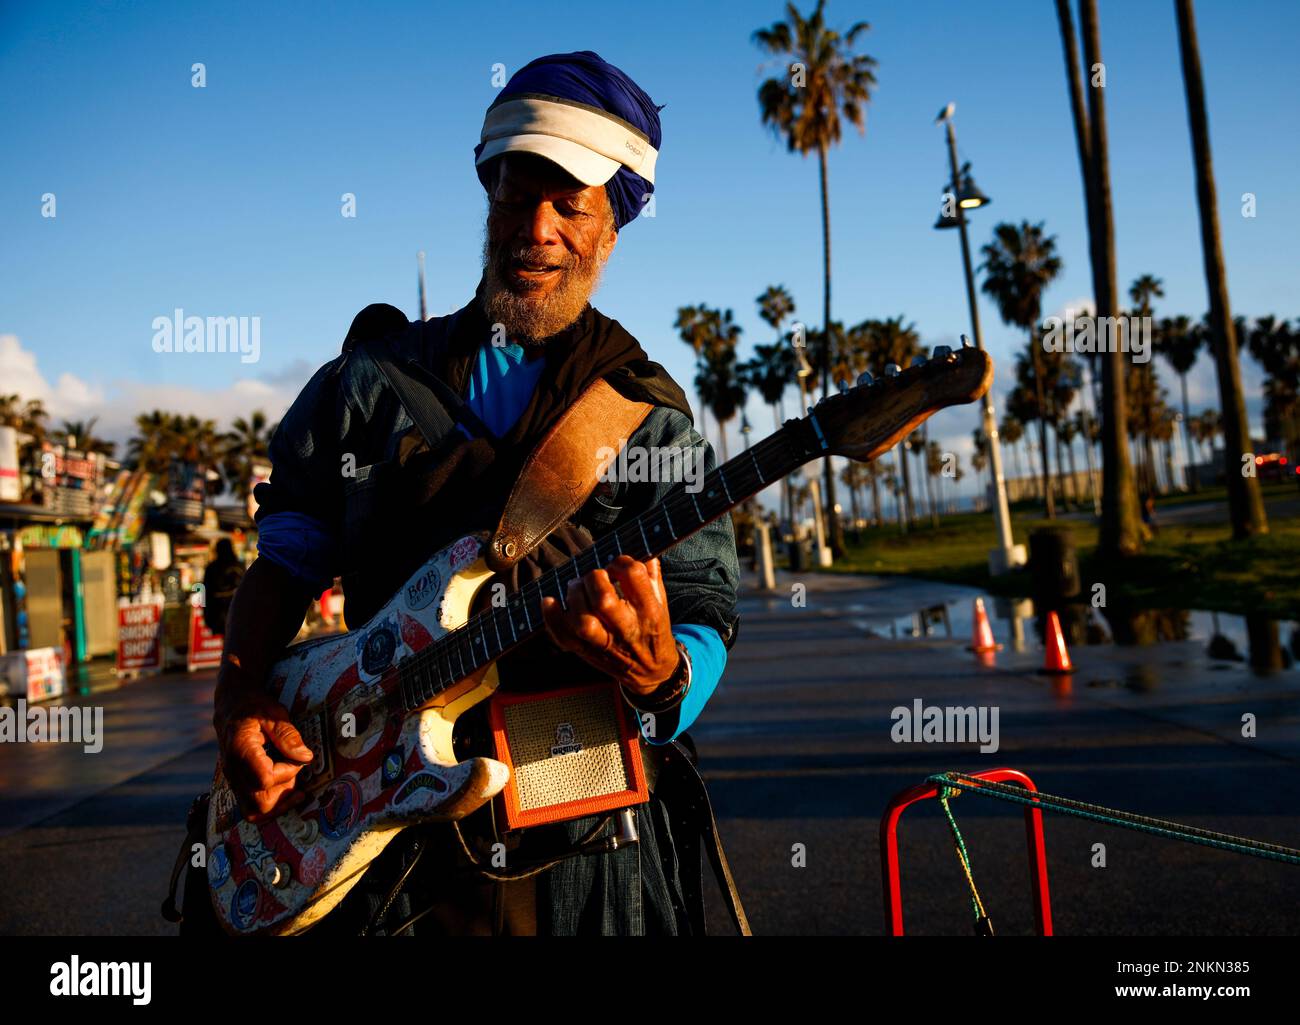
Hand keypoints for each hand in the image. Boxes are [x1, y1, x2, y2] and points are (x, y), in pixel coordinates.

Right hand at [214, 690, 314, 821]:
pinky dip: (271, 804)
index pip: (265, 779)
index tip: (297, 758)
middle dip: (284, 793)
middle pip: (259, 803)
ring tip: (294, 787)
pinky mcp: (238, 784)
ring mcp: (233, 780)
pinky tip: (286, 790)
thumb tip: (306, 758)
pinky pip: (251, 806)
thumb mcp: (274, 713)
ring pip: (253, 812)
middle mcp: (233, 770)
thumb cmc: (254, 707)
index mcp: (240, 750)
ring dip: (278, 804)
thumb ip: (288, 735)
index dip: (287, 772)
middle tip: (296, 774)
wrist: (231, 706)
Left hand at [540, 555, 677, 696]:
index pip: (633, 575)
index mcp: (649, 611)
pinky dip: (551, 617)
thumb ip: (651, 575)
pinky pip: (563, 637)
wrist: (651, 672)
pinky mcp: (586, 652)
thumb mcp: (661, 602)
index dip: (620, 561)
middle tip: (593, 576)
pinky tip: (549, 601)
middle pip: (604, 600)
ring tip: (576, 587)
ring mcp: (605, 643)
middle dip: (594, 578)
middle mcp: (627, 628)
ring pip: (582, 621)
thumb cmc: (653, 629)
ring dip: (574, 596)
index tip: (616, 565)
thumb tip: (642, 549)